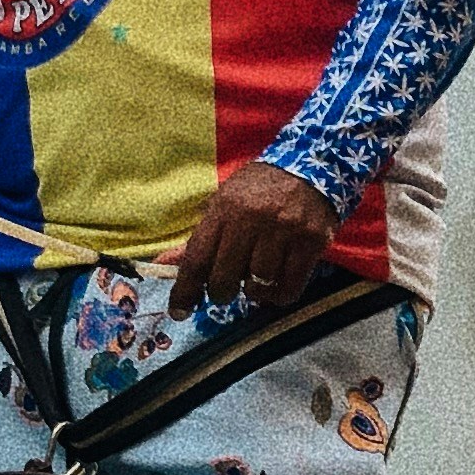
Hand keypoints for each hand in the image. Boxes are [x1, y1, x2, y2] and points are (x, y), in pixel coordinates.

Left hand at [170, 163, 336, 317]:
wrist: (313, 163)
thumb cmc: (260, 189)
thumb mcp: (225, 204)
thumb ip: (198, 239)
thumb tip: (161, 265)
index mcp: (225, 209)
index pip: (197, 259)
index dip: (185, 290)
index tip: (179, 311)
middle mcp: (252, 220)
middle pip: (225, 278)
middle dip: (221, 292)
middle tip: (226, 288)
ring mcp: (284, 231)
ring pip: (258, 286)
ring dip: (254, 292)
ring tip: (257, 279)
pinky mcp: (311, 242)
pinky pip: (289, 288)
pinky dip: (279, 295)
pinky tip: (276, 285)